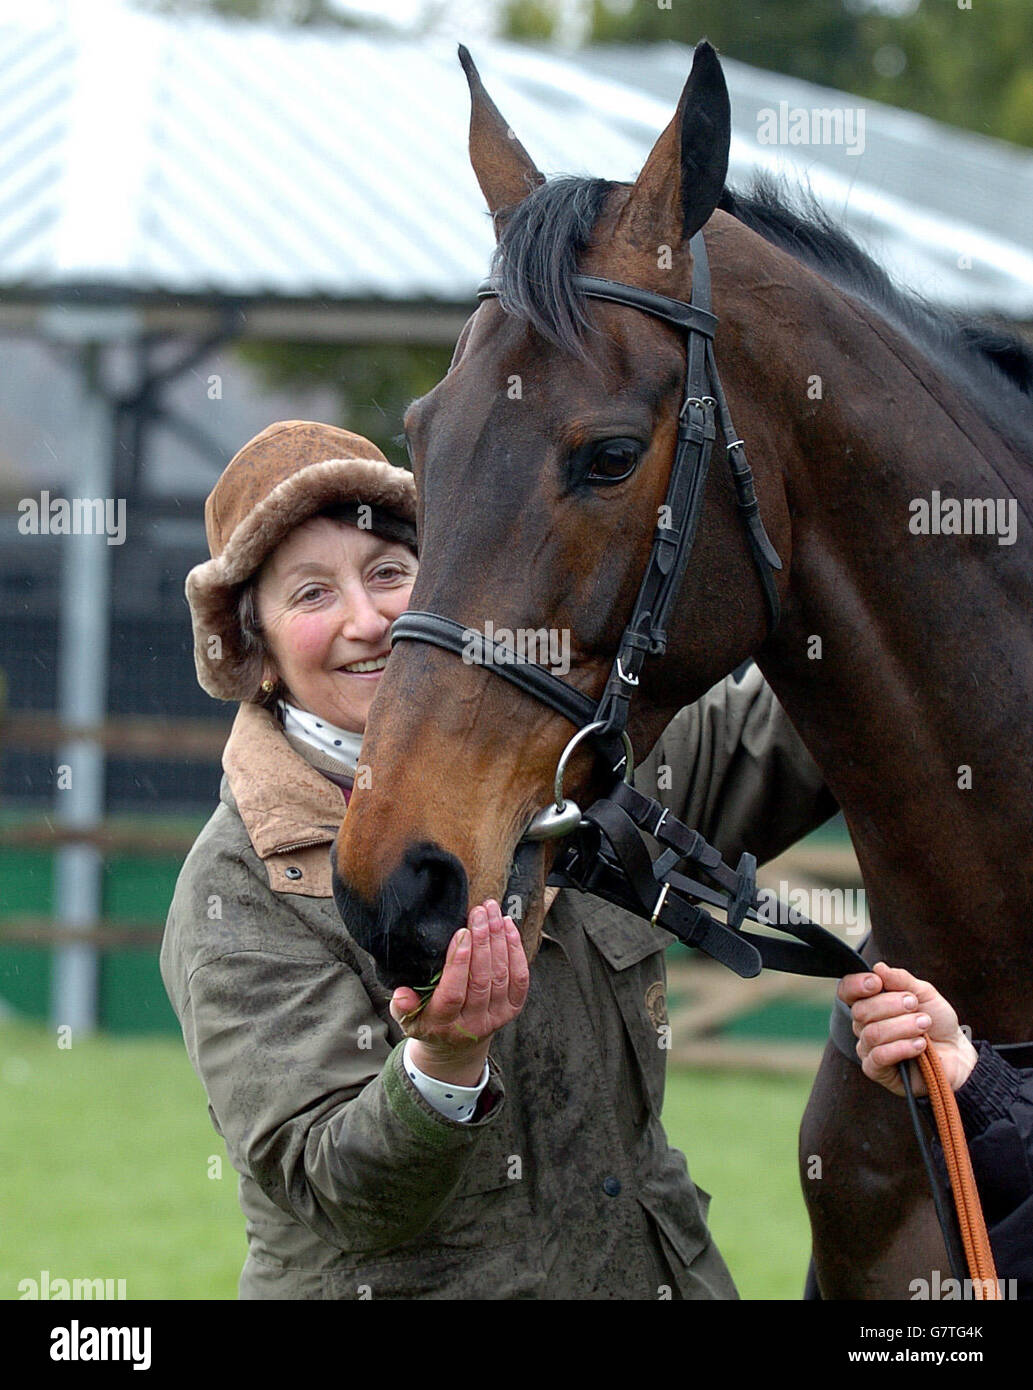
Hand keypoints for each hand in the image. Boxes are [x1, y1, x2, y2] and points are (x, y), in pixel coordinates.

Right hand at [389, 899, 528, 1086]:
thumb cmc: (428, 1021)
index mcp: (443, 1025)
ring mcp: (495, 1017)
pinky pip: (520, 978)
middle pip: (481, 981)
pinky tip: (508, 927)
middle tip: (478, 913)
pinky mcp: (512, 1009)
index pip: (453, 994)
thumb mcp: (408, 1018)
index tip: (462, 933)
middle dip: (481, 942)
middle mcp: (472, 1024)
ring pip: (501, 976)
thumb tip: (402, 994)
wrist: (456, 1045)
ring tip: (492, 913)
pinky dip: (516, 950)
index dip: (459, 963)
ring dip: (498, 940)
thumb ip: (402, 1006)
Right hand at [838, 962, 978, 1097]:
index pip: (847, 991)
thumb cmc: (936, 1022)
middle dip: (891, 1005)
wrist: (955, 1053)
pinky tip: (920, 1045)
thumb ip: (901, 980)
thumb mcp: (924, 993)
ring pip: (873, 1033)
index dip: (856, 985)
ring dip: (903, 1027)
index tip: (878, 983)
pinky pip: (879, 1056)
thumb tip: (878, 968)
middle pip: (861, 1011)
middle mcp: (863, 1025)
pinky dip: (902, 1047)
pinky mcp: (875, 1070)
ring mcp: (867, 1048)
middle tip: (915, 1005)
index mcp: (870, 1003)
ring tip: (924, 1025)